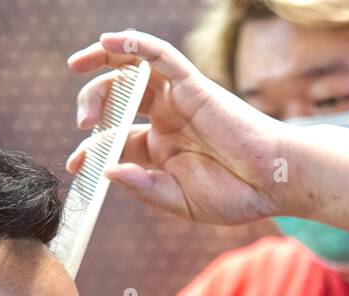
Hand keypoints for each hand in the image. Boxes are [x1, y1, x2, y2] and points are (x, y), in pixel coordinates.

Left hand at [66, 29, 301, 224]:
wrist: (273, 183)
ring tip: (78, 67)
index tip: (75, 166)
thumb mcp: (179, 201)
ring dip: (101, 63)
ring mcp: (178, 99)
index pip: (114, 138)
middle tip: (83, 124)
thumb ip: (144, 187)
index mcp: (160, 148)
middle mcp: (166, 119)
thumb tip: (107, 170)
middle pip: (116, 96)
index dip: (89, 149)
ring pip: (132, 69)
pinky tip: (109, 41)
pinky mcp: (193, 85)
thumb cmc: (235, 195)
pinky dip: (135, 44)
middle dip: (91, 103)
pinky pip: (161, 56)